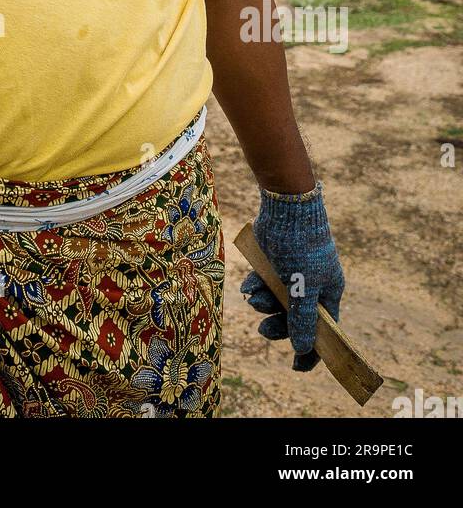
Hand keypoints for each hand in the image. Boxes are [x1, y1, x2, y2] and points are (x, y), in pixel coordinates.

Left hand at [240, 181, 344, 371]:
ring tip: (252, 299)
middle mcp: (311, 285)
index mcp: (328, 292)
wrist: (285, 207)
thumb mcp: (302, 287)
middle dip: (278, 326)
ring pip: (276, 301)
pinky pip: (264, 284)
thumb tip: (301, 349)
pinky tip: (246, 288)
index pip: (324, 330)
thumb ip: (302, 318)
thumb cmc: (300, 247)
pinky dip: (255, 288)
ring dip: (262, 304)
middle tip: (262, 330)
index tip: (297, 367)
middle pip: (295, 318)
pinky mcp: (274, 262)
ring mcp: (291, 273)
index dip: (312, 350)